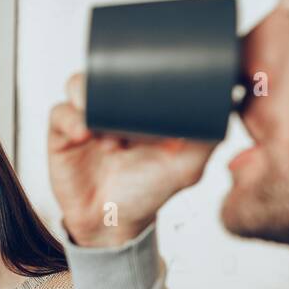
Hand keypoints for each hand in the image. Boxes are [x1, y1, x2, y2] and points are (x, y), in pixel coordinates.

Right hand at [48, 72, 216, 247]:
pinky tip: (84, 133)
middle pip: (104, 69)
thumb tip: (228, 103)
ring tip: (103, 128)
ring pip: (78, 86)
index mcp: (138, 107)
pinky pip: (60, 114)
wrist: (113, 224)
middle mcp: (111, 107)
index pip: (134, 70)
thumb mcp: (187, 165)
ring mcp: (85, 118)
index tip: (147, 68)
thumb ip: (207, 138)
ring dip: (89, 98)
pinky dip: (71, 119)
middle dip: (109, 77)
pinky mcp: (61, 135)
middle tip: (121, 97)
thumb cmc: (148, 192)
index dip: (137, 64)